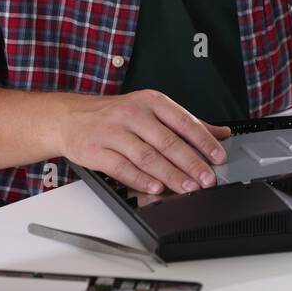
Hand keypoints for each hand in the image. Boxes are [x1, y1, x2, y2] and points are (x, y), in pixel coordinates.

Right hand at [61, 90, 230, 195]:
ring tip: (187, 188)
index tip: (218, 158)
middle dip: (191, 163)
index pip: (183, 121)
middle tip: (207, 179)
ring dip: (170, 175)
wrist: (69, 117)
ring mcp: (113, 132)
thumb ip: (186, 123)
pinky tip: (156, 188)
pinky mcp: (96, 150)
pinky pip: (122, 168)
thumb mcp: (151, 110)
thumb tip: (221, 132)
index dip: (203, 141)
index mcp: (151, 102)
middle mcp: (132, 114)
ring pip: (147, 156)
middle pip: (167, 142)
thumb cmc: (115, 115)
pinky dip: (141, 180)